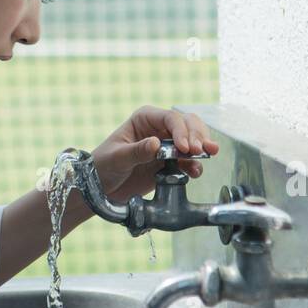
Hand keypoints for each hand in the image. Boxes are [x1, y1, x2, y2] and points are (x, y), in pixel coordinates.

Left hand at [88, 106, 217, 202]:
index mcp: (144, 119)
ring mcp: (166, 146)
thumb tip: (156, 143)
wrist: (99, 188)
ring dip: (202, 148)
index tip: (185, 148)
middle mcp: (158, 128)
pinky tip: (195, 172)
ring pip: (192, 140)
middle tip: (201, 151)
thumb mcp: (117, 158)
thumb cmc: (102, 166)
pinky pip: (188, 161)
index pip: (170, 118)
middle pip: (187, 124)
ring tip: (207, 157)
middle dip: (197, 135)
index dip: (181, 131)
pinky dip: (195, 165)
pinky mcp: (170, 163)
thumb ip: (137, 151)